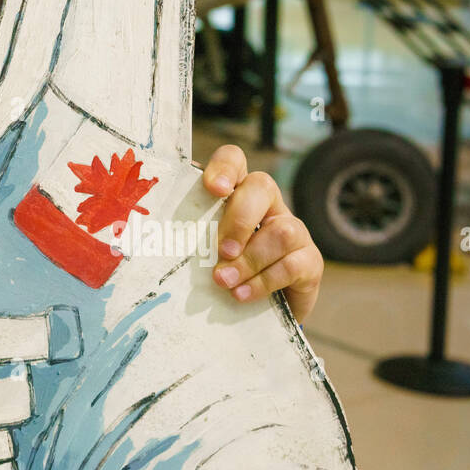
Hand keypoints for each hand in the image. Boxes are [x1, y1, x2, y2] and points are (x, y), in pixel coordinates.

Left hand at [197, 144, 322, 322]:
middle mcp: (269, 205)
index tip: (213, 189)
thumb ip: (190, 235)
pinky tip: (241, 295)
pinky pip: (292, 265)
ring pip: (281, 231)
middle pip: (262, 187)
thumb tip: (159, 238)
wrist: (256, 310)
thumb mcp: (202, 249)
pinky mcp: (310, 262)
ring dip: (249, 260)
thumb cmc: (220, 268)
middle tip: (222, 251)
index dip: (225, 167)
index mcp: (237, 193)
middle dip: (239, 219)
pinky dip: (262, 282)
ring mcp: (294, 231)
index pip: (234, 159)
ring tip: (223, 281)